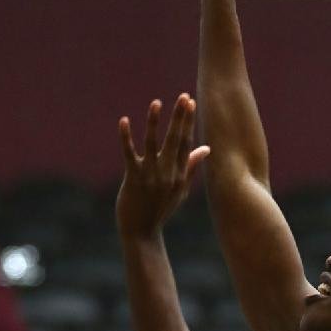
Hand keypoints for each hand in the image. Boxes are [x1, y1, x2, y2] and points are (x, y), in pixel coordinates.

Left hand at [116, 94, 208, 240]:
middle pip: (176, 141)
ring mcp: (151, 176)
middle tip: (184, 97)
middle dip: (180, 118)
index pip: (187, 144)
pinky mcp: (133, 179)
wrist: (142, 233)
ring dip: (155, 122)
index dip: (188, 123)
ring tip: (157, 102)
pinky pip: (129, 155)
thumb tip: (206, 149)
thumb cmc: (160, 210)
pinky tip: (124, 121)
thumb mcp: (180, 190)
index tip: (191, 103)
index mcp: (180, 175)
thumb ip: (192, 167)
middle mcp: (168, 174)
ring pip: (154, 144)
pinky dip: (126, 138)